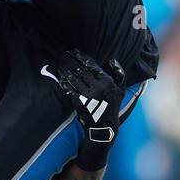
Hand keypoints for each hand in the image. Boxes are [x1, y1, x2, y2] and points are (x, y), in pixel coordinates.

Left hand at [45, 50, 125, 170]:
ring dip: (65, 69)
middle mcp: (98, 87)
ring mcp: (88, 95)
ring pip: (74, 78)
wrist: (104, 127)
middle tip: (63, 54)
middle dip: (71, 60)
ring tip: (59, 62)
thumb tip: (112, 60)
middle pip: (81, 70)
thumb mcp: (120, 90)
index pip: (92, 66)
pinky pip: (69, 89)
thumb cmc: (112, 106)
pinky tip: (59, 76)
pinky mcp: (79, 102)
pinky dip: (63, 81)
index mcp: (107, 82)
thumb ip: (119, 74)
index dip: (82, 58)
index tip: (74, 52)